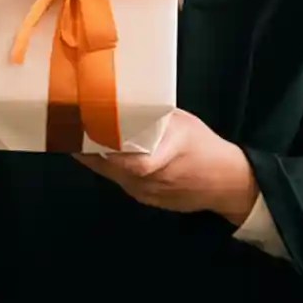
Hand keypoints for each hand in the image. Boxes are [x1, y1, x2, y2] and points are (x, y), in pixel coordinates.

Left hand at [75, 110, 259, 225]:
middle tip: (77, 133)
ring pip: (113, 177)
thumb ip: (154, 116)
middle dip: (91, 151)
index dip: (102, 149)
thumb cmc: (206, 148)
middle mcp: (153, 178)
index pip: (128, 161)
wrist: (226, 183)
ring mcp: (147, 193)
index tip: (84, 132)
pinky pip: (122, 183)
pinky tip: (111, 157)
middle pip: (111, 168)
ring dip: (100, 161)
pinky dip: (114, 170)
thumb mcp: (183, 123)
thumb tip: (128, 101)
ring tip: (88, 141)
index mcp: (165, 155)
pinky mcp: (146, 201)